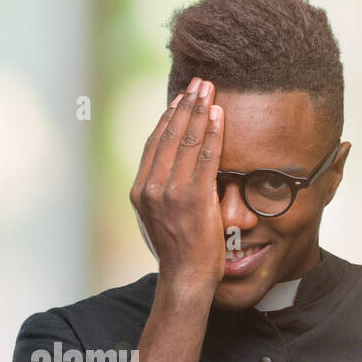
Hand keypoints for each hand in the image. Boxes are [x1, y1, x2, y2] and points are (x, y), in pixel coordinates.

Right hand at [130, 77, 224, 295]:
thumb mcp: (159, 217)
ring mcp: (171, 193)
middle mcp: (151, 188)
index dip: (169, 117)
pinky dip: (214, 132)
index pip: (155, 144)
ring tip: (210, 90)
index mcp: (140, 191)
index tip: (181, 98)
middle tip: (198, 83)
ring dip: (200, 111)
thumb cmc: (178, 250)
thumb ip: (161, 191)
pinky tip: (220, 115)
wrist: (185, 278)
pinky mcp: (194, 198)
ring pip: (187, 141)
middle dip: (186, 105)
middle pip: (170, 136)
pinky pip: (206, 157)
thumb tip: (171, 170)